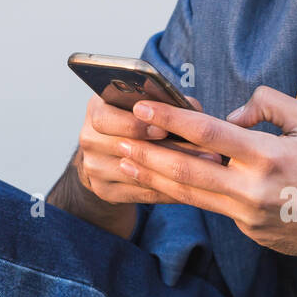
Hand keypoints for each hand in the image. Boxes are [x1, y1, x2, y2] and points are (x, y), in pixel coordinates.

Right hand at [75, 93, 211, 205]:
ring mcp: (94, 167)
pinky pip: (142, 194)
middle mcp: (89, 138)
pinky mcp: (104, 190)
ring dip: (175, 174)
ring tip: (208, 171)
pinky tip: (193, 187)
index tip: (163, 129)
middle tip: (201, 154)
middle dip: (167, 151)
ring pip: (138, 174)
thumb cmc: (135, 121)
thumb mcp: (143, 104)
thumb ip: (165, 103)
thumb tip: (191, 108)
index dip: (134, 125)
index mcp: (96, 109)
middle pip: (126, 148)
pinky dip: (169, 191)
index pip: (105, 118)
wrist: (108, 153)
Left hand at [113, 85, 296, 257]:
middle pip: (187, 171)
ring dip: (154, 177)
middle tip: (118, 140)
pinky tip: (161, 182)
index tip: (142, 107)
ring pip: (191, 194)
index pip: (207, 134)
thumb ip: (267, 105)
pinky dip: (184, 193)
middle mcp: (253, 189)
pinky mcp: (249, 231)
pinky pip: (211, 207)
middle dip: (148, 154)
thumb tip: (231, 114)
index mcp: (267, 156)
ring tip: (126, 162)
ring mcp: (248, 215)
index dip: (170, 120)